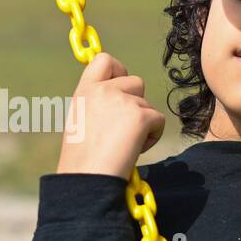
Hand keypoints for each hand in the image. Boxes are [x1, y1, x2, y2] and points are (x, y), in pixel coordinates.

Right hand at [56, 52, 165, 178]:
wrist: (88, 181)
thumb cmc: (83, 162)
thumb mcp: (81, 124)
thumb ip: (98, 105)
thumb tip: (121, 102)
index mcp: (85, 92)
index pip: (104, 60)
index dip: (117, 71)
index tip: (119, 89)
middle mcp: (103, 90)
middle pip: (136, 82)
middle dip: (136, 104)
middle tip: (122, 130)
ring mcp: (123, 101)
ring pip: (148, 104)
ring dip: (143, 123)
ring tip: (124, 145)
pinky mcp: (141, 115)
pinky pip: (159, 120)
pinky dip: (152, 137)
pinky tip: (134, 151)